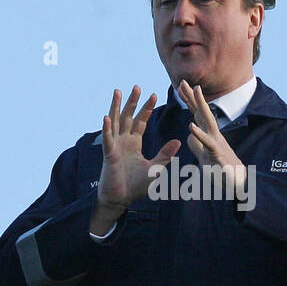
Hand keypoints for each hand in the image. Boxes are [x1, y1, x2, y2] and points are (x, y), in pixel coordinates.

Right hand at [91, 86, 179, 234]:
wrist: (121, 199)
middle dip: (133, 102)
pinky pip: (108, 140)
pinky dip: (107, 129)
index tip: (154, 95)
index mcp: (134, 143)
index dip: (146, 109)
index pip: (140, 122)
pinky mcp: (109, 155)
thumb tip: (179, 141)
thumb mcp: (155, 168)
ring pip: (116, 122)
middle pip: (128, 117)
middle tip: (137, 86)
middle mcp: (123, 141)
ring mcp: (114, 146)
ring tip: (118, 92)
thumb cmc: (135, 185)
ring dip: (116, 107)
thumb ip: (165, 155)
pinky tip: (107, 117)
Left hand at [178, 81, 246, 194]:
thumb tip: (189, 135)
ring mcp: (217, 144)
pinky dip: (199, 135)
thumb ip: (196, 146)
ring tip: (194, 92)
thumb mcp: (204, 157)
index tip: (180, 86)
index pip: (197, 115)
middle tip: (184, 82)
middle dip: (194, 97)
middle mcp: (213, 136)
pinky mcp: (218, 155)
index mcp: (208, 136)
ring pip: (208, 122)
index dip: (189, 101)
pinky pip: (207, 143)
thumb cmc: (222, 170)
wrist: (238, 184)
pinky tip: (190, 127)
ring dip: (201, 106)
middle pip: (202, 113)